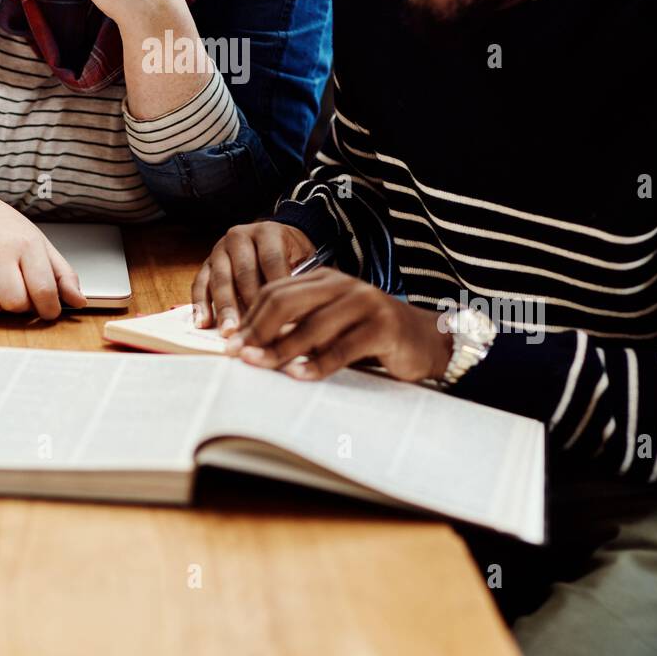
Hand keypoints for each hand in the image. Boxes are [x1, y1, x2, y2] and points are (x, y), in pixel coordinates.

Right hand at [0, 177, 87, 318]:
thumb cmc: (8, 230)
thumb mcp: (41, 245)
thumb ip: (63, 275)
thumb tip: (79, 301)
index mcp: (27, 244)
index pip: (43, 288)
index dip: (50, 309)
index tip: (50, 311)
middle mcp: (0, 251)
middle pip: (15, 301)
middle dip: (23, 308)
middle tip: (23, 297)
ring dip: (0, 308)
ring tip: (3, 293)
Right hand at [190, 221, 316, 333]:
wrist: (274, 241)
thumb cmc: (291, 256)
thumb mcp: (303, 259)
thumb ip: (297, 281)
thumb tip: (293, 316)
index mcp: (267, 232)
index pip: (271, 260)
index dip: (276, 288)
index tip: (282, 316)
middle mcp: (239, 236)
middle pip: (243, 271)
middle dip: (248, 302)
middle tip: (254, 328)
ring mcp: (219, 249)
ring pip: (220, 279)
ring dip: (224, 308)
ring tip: (230, 332)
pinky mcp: (206, 264)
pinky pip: (200, 284)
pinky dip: (200, 305)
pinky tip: (203, 323)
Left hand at [231, 268, 450, 382]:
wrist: (426, 339)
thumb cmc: (369, 335)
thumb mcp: (332, 323)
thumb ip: (300, 326)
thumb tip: (252, 346)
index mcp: (325, 279)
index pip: (276, 291)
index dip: (250, 317)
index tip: (231, 342)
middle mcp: (342, 285)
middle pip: (288, 302)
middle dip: (259, 330)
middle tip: (239, 354)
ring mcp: (364, 303)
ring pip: (312, 326)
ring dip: (281, 349)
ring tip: (260, 366)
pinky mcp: (382, 327)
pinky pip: (342, 348)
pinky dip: (317, 364)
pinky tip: (299, 376)